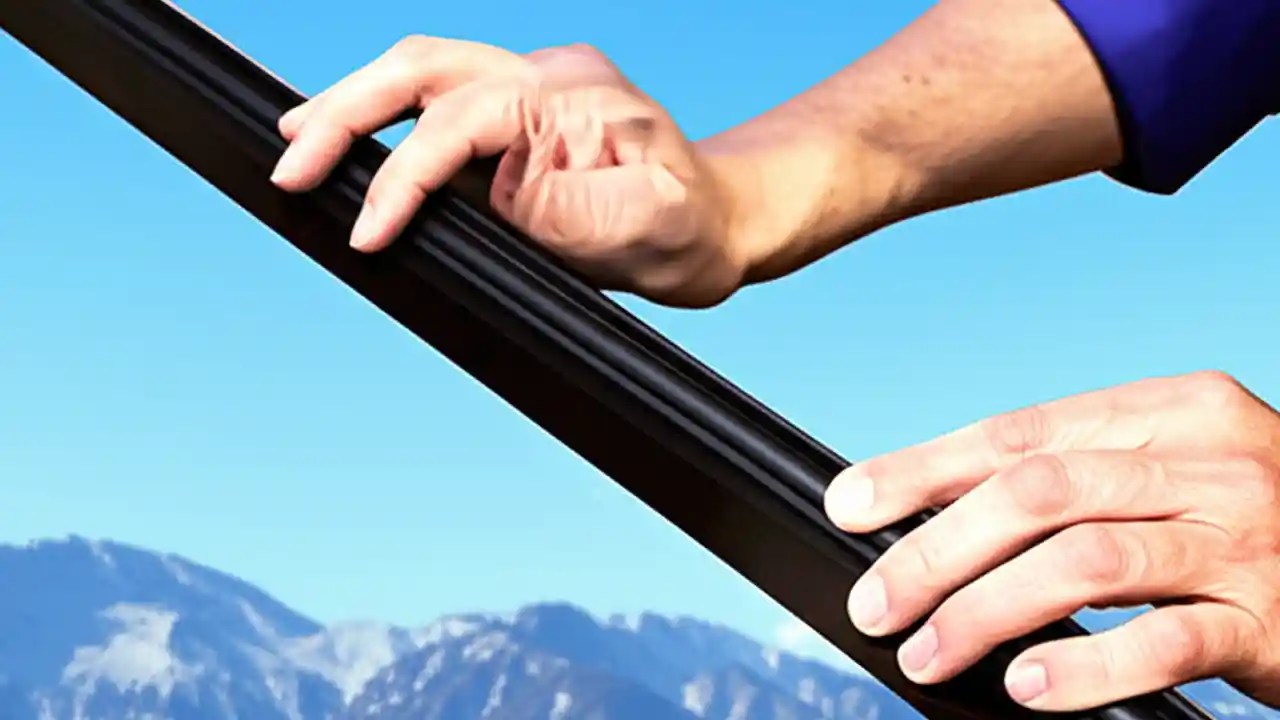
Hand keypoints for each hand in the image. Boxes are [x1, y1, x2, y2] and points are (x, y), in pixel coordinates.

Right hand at [270, 36, 748, 307]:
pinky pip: (438, 105)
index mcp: (570, 98)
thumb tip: (494, 197)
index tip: (365, 231)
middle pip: (423, 67)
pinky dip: (387, 122)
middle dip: (346, 110)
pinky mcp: (518, 120)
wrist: (720, 222)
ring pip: (422, 74)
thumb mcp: (646, 227)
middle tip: (290, 163)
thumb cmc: (692, 228)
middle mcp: (542, 78)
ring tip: (298, 143)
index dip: (402, 176)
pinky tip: (353, 148)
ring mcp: (528, 93)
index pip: (460, 122)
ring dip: (355, 104)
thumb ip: (566, 210)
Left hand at [824, 370, 1279, 711]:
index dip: (924, 469)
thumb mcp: (1166, 472)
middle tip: (875, 602)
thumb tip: (935, 513)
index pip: (1020, 433)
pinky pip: (1164, 642)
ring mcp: (1244, 539)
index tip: (852, 504)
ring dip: (985, 611)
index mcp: (1171, 411)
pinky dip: (1084, 666)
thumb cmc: (1245, 521)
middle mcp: (1209, 462)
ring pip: (1086, 563)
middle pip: (1040, 494)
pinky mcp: (1271, 621)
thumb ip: (1074, 479)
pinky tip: (1024, 684)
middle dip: (937, 550)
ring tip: (927, 652)